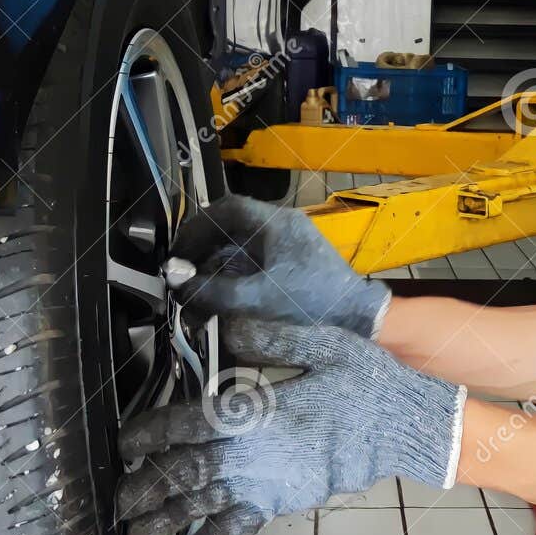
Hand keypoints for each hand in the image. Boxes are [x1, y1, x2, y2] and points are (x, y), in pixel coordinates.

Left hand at [115, 318, 464, 534]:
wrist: (405, 425)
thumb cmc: (364, 381)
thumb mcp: (322, 343)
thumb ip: (268, 338)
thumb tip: (221, 327)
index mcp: (259, 411)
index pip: (191, 424)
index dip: (152, 433)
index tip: (125, 442)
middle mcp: (257, 454)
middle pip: (188, 473)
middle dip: (148, 487)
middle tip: (117, 499)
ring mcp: (270, 483)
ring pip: (206, 506)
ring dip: (166, 521)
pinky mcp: (284, 502)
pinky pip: (240, 529)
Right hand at [173, 195, 391, 339]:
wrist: (360, 324)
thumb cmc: (312, 306)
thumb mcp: (257, 300)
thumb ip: (214, 291)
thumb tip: (175, 281)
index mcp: (277, 224)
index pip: (227, 210)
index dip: (197, 228)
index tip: (178, 253)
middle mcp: (281, 230)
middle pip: (229, 231)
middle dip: (201, 255)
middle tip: (180, 278)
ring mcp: (286, 250)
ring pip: (238, 253)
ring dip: (213, 274)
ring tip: (194, 302)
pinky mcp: (289, 271)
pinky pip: (250, 270)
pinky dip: (230, 285)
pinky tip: (216, 308)